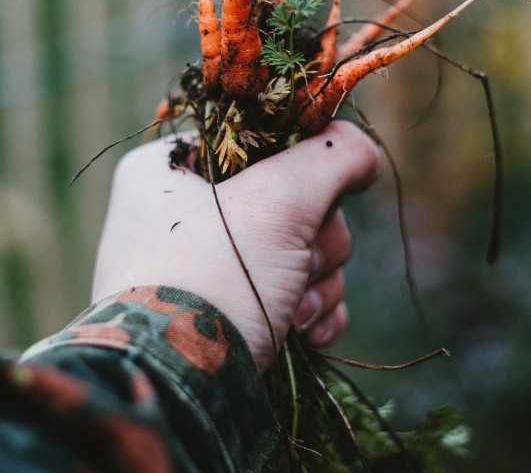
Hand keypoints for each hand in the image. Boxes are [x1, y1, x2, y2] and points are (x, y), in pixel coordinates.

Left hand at [91, 121, 382, 370]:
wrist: (181, 390)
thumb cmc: (215, 276)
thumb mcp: (280, 198)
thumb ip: (332, 156)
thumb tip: (362, 153)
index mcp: (168, 169)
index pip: (260, 140)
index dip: (301, 165)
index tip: (314, 192)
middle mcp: (180, 214)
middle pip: (291, 199)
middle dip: (315, 239)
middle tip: (300, 261)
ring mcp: (204, 270)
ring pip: (300, 250)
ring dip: (317, 280)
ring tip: (296, 310)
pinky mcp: (227, 318)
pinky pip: (293, 296)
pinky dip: (310, 313)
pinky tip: (306, 334)